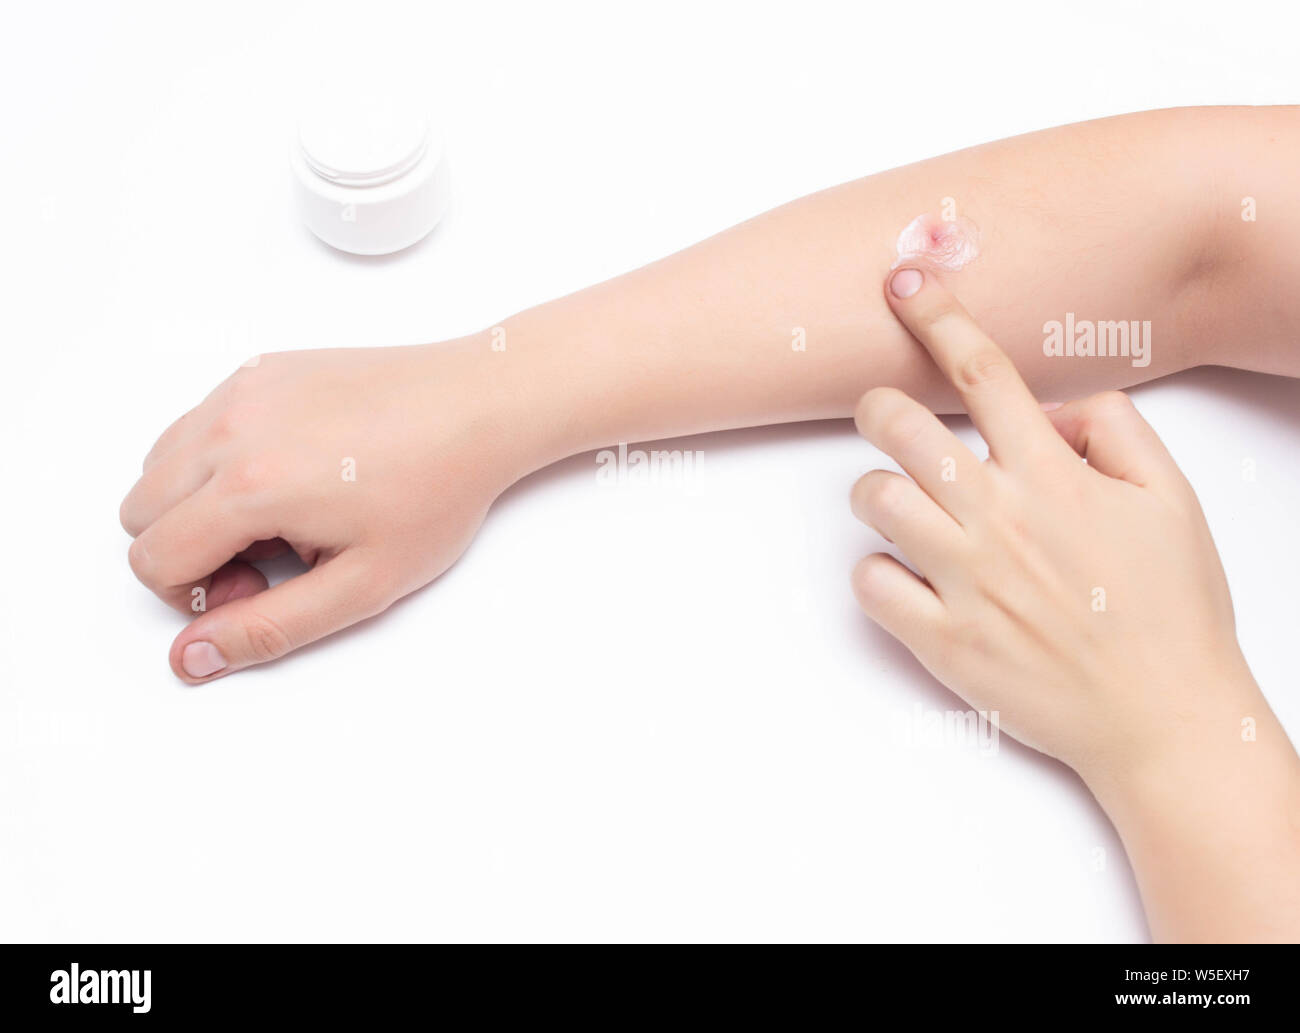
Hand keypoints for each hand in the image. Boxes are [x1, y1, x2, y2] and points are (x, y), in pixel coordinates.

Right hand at [120, 340, 526, 682]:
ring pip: (158, 465)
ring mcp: (241, 391)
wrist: (477, 405)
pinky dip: (216, 460)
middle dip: (188, 551)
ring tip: (281, 515)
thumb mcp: (363, 584)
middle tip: (271, 557)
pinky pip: (196, 425)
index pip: (151, 560)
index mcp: (249, 487)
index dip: (196, 596)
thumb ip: (269, 628)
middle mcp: (229, 428)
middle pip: (138, 512)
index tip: (261, 588)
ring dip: (195, 504)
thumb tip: (191, 657)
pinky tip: (290, 472)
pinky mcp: (259, 370)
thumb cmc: (436, 491)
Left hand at [851, 266, 1299, 940]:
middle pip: (900, 426)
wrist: (1165, 719)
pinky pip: (869, 582)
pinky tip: (905, 575)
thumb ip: (1116, 430)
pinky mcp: (941, 640)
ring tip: (903, 506)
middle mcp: (1000, 519)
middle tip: (886, 417)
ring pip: (873, 498)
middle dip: (878, 406)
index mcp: (1056, 477)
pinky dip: (877, 572)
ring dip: (876, 492)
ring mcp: (965, 581)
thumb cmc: (1173, 610)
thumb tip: (1053, 405)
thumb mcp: (1171, 500)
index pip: (983, 371)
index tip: (903, 283)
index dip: (937, 315)